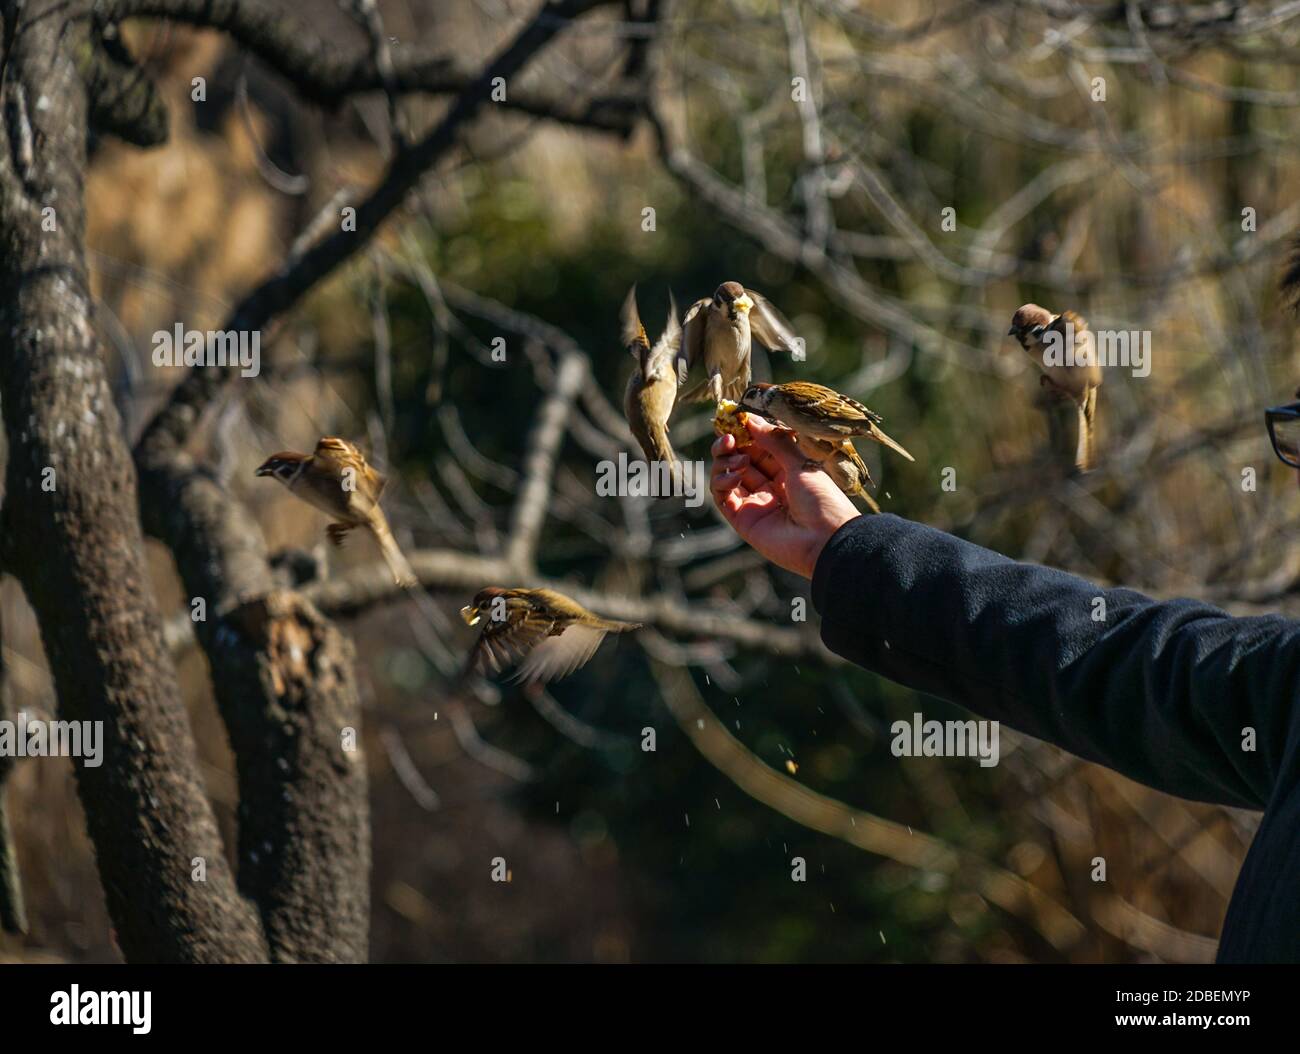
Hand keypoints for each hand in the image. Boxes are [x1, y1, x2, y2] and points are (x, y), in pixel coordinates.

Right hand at [711, 415, 859, 578]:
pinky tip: (736, 474)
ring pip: (726, 476)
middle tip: (729, 434)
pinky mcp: (742, 520)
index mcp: (787, 472)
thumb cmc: (822, 500)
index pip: (758, 448)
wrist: (826, 540)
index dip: (746, 433)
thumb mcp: (801, 463)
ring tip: (738, 457)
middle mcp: (769, 487)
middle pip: (739, 460)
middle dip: (731, 444)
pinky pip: (722, 496)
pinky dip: (722, 481)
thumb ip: (774, 441)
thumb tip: (751, 419)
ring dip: (726, 461)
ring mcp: (754, 504)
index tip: (736, 418)